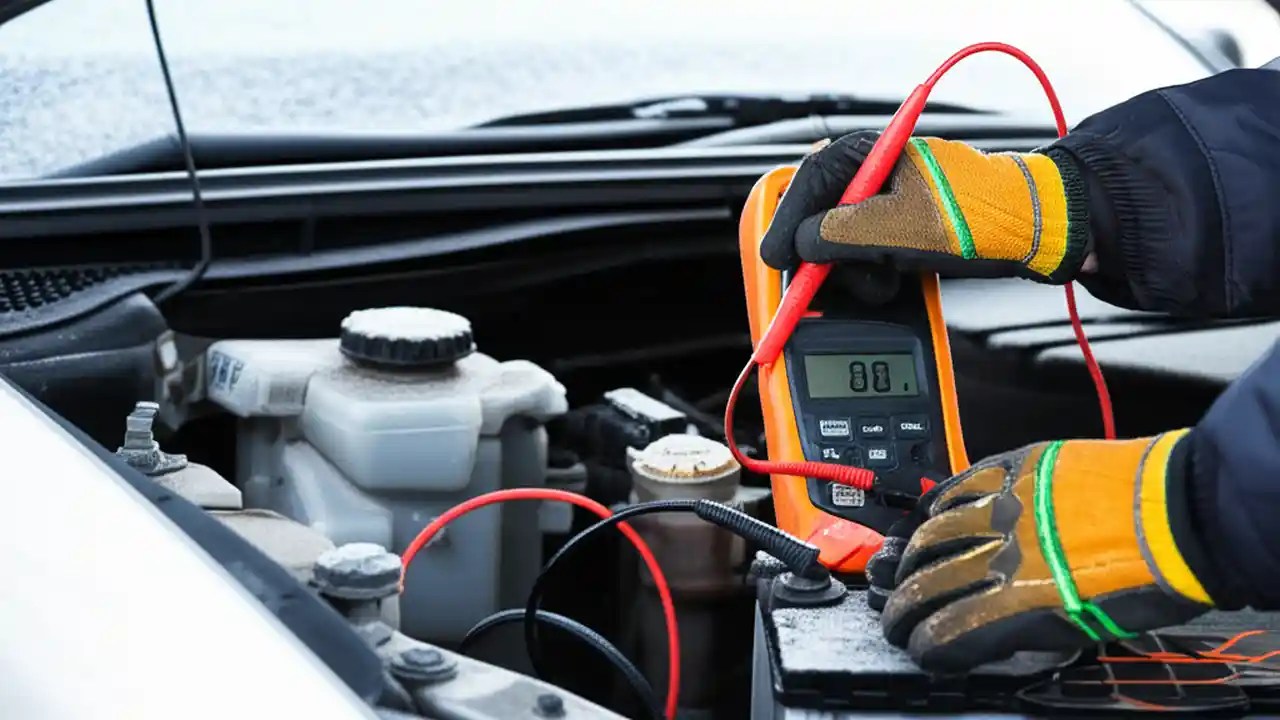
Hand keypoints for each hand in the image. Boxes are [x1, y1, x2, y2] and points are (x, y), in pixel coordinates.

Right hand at [760, 131, 1088, 283]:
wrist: (1037, 231)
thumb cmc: (975, 219)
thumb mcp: (895, 230)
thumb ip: (835, 235)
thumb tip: (798, 247)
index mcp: (869, 154)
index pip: (805, 185)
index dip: (784, 227)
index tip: (775, 261)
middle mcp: (875, 171)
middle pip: (819, 215)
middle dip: (823, 255)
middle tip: (823, 282)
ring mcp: (891, 198)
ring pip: (843, 239)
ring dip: (852, 269)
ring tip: (881, 282)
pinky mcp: (907, 222)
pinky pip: (869, 250)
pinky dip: (873, 270)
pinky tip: (893, 280)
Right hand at [869, 432, 1215, 672]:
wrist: (1182, 516)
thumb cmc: (1150, 579)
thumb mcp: (1086, 627)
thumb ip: (1029, 628)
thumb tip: (997, 631)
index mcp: (1020, 602)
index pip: (949, 631)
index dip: (926, 644)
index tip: (919, 648)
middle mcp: (1002, 553)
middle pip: (929, 582)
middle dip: (904, 606)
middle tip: (894, 616)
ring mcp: (1005, 504)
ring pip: (934, 532)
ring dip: (913, 555)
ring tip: (904, 567)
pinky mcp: (1017, 467)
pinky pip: (961, 483)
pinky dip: (939, 502)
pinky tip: (930, 513)